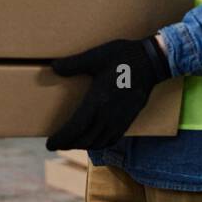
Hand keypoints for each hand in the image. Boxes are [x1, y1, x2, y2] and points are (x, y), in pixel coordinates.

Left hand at [46, 37, 170, 151]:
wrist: (152, 63)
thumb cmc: (123, 57)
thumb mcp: (96, 56)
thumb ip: (74, 64)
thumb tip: (54, 67)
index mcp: (97, 101)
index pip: (74, 129)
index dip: (61, 139)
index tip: (49, 144)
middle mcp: (107, 116)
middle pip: (84, 140)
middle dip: (68, 144)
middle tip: (57, 143)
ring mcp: (119, 120)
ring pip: (98, 142)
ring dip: (83, 145)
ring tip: (72, 143)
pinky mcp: (128, 120)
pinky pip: (112, 140)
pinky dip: (99, 144)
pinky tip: (95, 141)